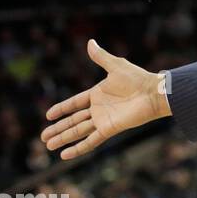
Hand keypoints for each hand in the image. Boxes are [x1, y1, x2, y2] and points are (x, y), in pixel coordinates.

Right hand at [40, 39, 171, 160]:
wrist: (154, 93)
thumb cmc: (138, 78)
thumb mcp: (116, 65)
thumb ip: (101, 57)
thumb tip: (90, 42)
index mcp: (98, 94)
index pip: (74, 103)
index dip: (61, 109)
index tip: (48, 115)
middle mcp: (99, 109)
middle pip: (73, 121)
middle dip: (58, 129)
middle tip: (43, 137)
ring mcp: (103, 120)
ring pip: (78, 131)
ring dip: (63, 138)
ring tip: (47, 145)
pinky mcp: (109, 129)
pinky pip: (91, 141)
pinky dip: (78, 148)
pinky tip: (65, 155)